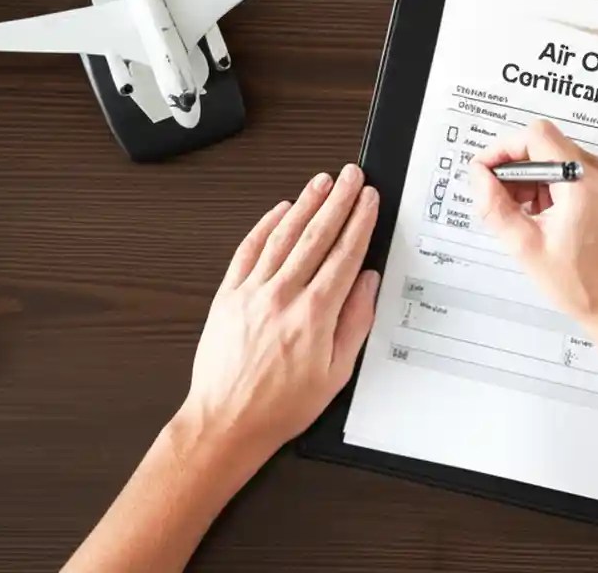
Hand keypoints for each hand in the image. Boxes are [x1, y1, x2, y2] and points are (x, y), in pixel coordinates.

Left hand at [180, 164, 379, 453]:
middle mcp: (282, 296)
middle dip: (338, 201)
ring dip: (305, 204)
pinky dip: (265, 226)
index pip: (344, 255)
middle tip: (352, 176)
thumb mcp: (337, 374)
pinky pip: (248, 250)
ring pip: (283, 236)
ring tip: (322, 182)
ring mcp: (252, 292)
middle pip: (316, 236)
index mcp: (314, 315)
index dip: (360, 223)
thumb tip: (367, 283)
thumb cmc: (281, 406)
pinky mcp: (228, 295)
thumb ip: (356, 323)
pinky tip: (279, 210)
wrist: (227, 421)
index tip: (370, 201)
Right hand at [469, 120, 597, 340]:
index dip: (503, 149)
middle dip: (517, 169)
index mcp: (584, 183)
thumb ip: (496, 207)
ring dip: (536, 179)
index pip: (536, 136)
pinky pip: (579, 174)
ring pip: (562, 159)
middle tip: (500, 200)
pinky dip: (556, 187)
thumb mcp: (527, 248)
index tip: (485, 170)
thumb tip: (478, 177)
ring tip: (525, 217)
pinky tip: (546, 218)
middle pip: (549, 146)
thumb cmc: (585, 287)